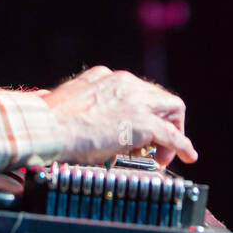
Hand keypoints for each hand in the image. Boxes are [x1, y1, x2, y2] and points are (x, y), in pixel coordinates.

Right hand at [41, 66, 197, 167]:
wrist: (48, 127)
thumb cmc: (47, 120)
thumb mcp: (60, 99)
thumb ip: (65, 101)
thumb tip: (44, 99)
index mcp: (105, 77)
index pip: (135, 89)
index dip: (140, 109)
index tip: (134, 127)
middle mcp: (125, 83)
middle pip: (158, 96)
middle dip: (161, 117)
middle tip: (153, 141)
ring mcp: (137, 102)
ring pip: (172, 109)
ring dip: (173, 131)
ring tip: (163, 154)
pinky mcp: (144, 124)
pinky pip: (174, 135)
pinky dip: (184, 146)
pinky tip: (188, 156)